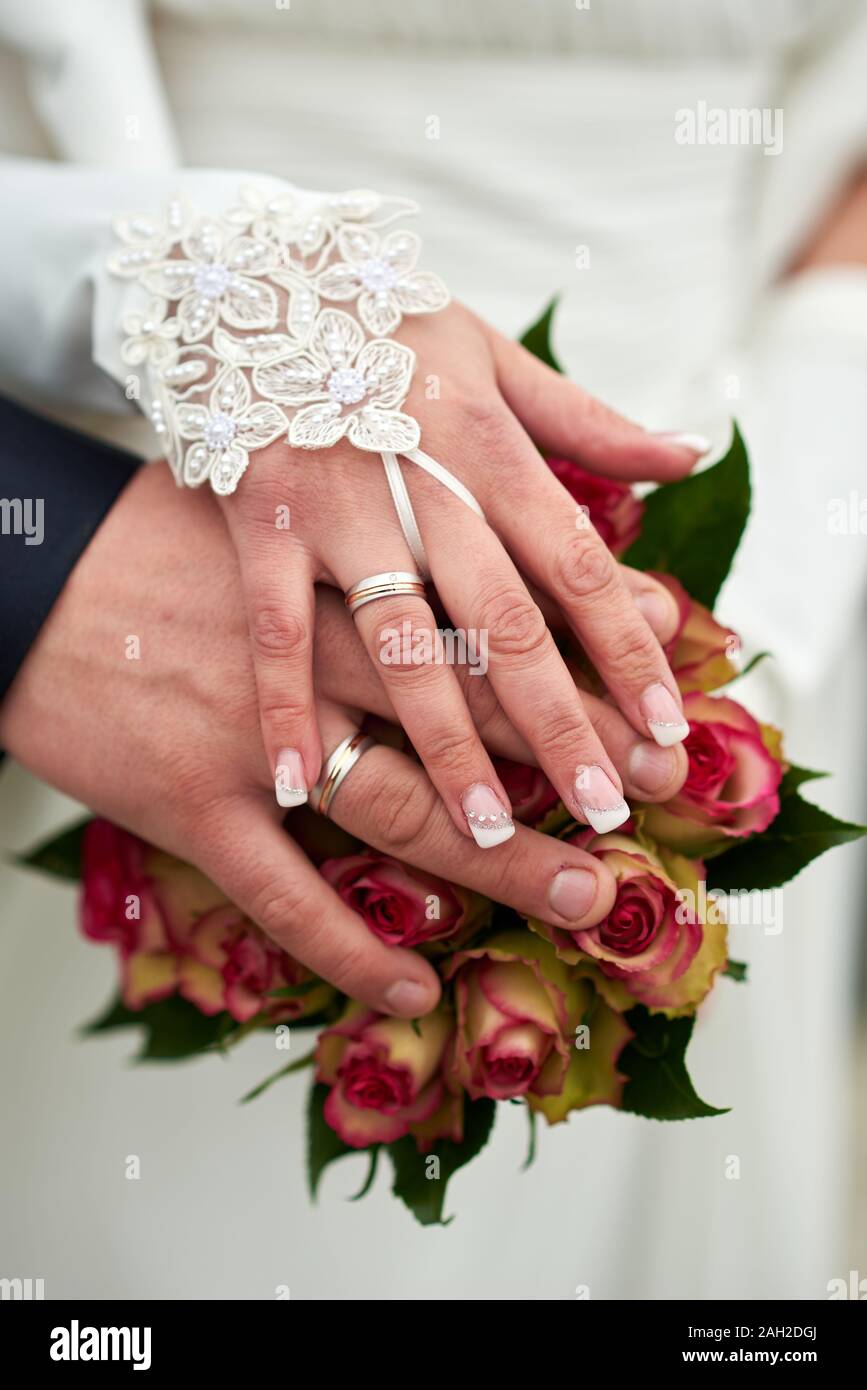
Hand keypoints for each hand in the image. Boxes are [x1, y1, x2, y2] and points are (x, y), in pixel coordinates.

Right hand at [0, 462, 684, 1015]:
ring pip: (396, 804)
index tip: (655, 699)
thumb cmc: (149, 527)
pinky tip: (405, 982)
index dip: (584, 661)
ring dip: (493, 857)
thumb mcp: (270, 483)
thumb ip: (371, 500)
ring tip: (575, 897)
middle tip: (646, 808)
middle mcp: (315, 648)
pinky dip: (344, 942)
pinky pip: (278, 890)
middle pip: (468, 712)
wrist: (20, 571)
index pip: (492, 612)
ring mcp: (255, 733)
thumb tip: (456, 504)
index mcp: (341, 566)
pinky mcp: (188, 800)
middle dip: (568, 760)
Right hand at [218, 301, 702, 842]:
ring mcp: (337, 509)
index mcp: (489, 444)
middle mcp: (422, 483)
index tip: (667, 724)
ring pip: (403, 641)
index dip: (628, 647)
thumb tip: (687, 452)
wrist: (249, 272)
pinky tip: (307, 785)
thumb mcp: (494, 353)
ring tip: (488, 826)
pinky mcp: (260, 524)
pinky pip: (277, 630)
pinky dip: (287, 708)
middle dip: (560, 720)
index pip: (577, 562)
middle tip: (603, 804)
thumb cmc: (384, 322)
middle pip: (506, 620)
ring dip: (447, 740)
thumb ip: (587, 419)